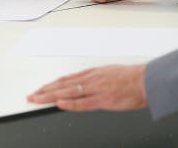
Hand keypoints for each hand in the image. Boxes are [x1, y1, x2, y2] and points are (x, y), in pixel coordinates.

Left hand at [27, 64, 147, 110]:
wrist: (147, 81)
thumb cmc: (132, 79)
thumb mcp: (110, 73)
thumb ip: (96, 79)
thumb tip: (86, 84)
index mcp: (93, 73)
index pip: (66, 79)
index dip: (51, 85)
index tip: (40, 89)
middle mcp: (92, 79)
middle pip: (63, 85)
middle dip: (45, 91)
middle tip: (31, 96)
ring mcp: (96, 88)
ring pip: (68, 92)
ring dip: (50, 96)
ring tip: (37, 99)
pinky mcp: (104, 99)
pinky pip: (83, 102)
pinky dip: (70, 103)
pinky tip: (59, 103)